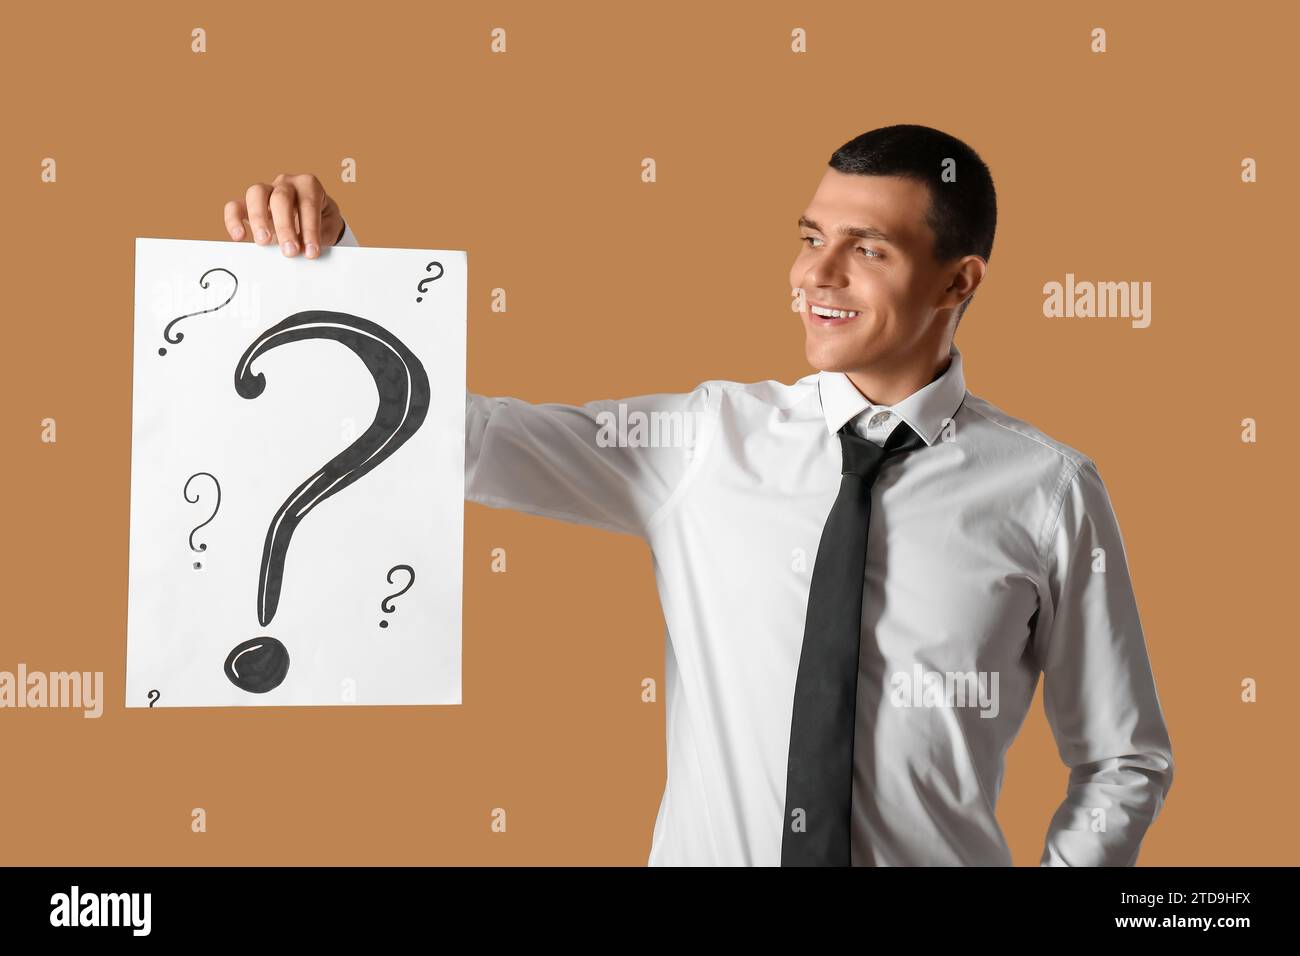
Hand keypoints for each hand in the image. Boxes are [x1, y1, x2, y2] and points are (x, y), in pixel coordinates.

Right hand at [223, 172, 344, 258]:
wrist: (316, 218)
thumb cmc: (322, 222)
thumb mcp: (328, 229)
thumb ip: (319, 238)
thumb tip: (306, 253)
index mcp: (309, 186)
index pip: (308, 204)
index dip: (310, 230)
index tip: (311, 252)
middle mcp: (286, 184)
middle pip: (281, 197)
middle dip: (285, 227)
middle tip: (290, 251)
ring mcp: (266, 190)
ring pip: (256, 194)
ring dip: (259, 219)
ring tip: (264, 242)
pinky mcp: (248, 204)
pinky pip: (235, 206)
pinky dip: (233, 220)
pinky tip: (239, 236)